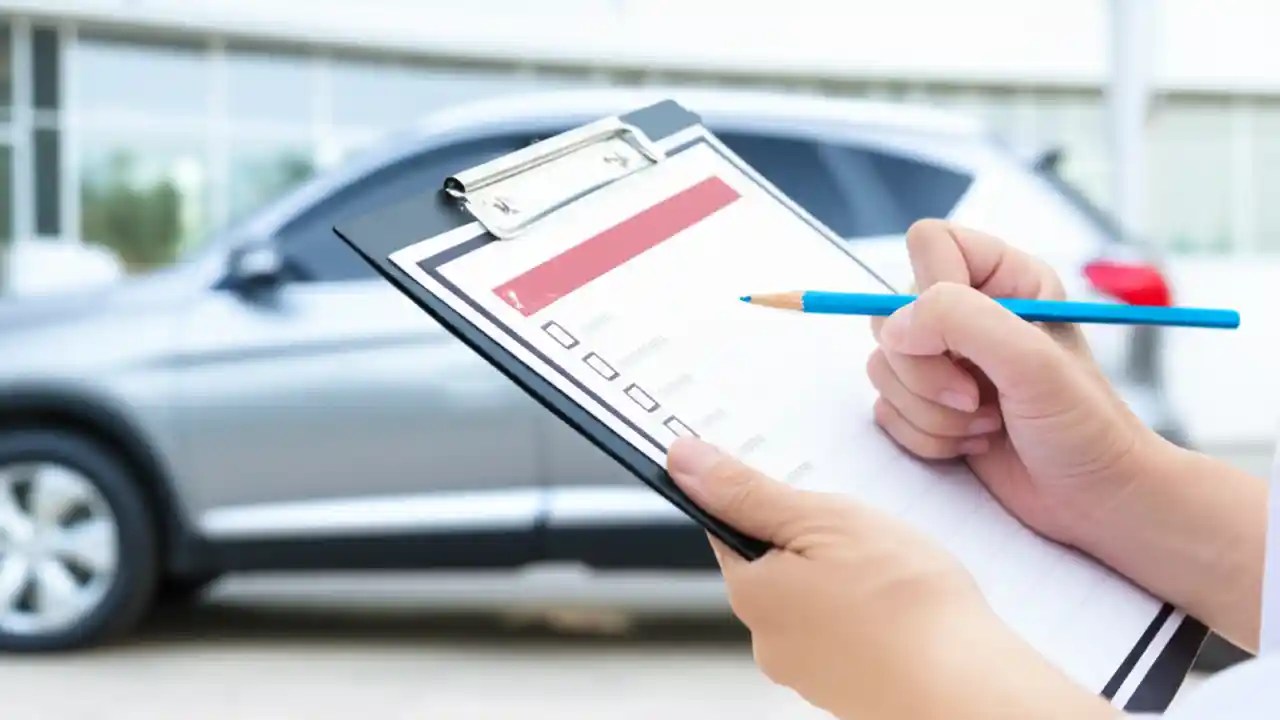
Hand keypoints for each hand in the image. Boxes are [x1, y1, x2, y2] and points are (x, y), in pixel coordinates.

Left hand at [666, 437, 1113, 719]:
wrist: (964, 687)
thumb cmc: (903, 604)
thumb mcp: (820, 518)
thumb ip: (746, 490)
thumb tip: (684, 462)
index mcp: (751, 592)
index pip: (728, 528)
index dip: (761, 500)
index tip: (794, 492)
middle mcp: (768, 639)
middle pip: (774, 564)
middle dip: (813, 540)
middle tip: (860, 534)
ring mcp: (808, 670)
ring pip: (814, 598)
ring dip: (844, 578)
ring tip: (891, 573)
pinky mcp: (846, 687)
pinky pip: (847, 632)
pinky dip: (869, 614)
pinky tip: (901, 607)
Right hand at [867, 220, 1162, 547]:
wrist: (1094, 498)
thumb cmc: (1084, 427)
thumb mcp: (1032, 361)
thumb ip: (961, 321)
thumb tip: (894, 328)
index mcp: (1004, 278)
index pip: (928, 243)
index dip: (931, 292)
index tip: (964, 341)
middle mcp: (970, 314)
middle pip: (890, 315)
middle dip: (927, 372)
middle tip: (978, 396)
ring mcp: (945, 361)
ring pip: (883, 368)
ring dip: (931, 411)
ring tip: (987, 423)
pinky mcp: (929, 405)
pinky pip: (886, 409)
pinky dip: (926, 436)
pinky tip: (975, 442)